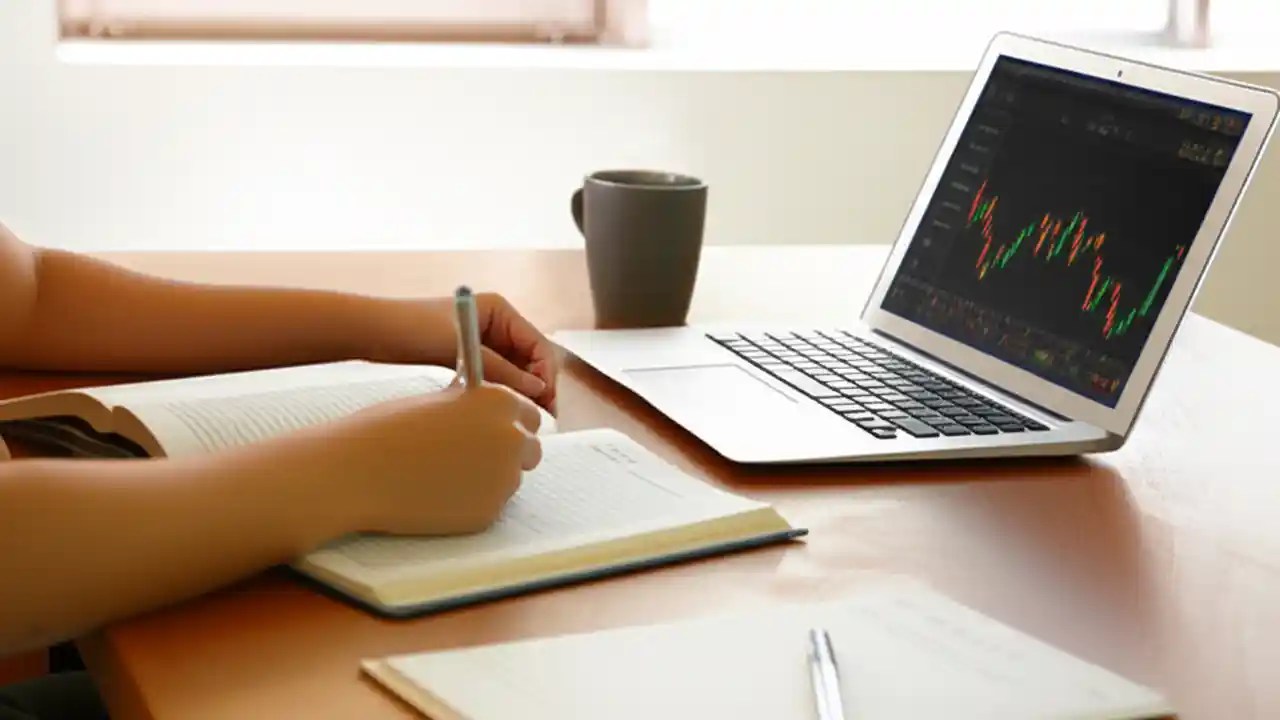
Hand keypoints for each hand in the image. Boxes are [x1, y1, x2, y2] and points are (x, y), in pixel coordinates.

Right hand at [272, 383, 542, 536]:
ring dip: (489, 478)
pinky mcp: (489, 513)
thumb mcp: (438, 401)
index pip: (529, 413)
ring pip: (510, 479)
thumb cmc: (386, 430)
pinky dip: (472, 502)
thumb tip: (488, 417)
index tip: (497, 429)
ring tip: (443, 475)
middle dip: (509, 452)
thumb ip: (473, 408)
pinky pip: (490, 506)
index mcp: (500, 402)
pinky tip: (436, 495)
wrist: (357, 473)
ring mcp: (504, 479)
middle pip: (530, 448)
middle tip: (476, 457)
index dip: (510, 422)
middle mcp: (512, 438)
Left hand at [416, 293, 560, 410]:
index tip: (546, 401)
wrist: (373, 331)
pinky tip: (497, 407)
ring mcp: (483, 339)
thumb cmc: (413, 329)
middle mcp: (496, 323)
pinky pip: (494, 375)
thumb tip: (537, 390)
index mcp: (500, 311)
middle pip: (529, 358)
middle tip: (540, 416)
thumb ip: (501, 370)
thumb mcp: (462, 350)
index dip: (545, 374)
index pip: (537, 344)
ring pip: (513, 369)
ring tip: (519, 414)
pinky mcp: (470, 355)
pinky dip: (499, 389)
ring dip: (518, 390)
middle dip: (535, 385)